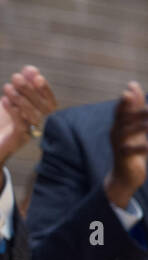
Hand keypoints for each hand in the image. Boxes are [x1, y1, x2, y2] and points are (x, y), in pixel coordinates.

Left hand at [0, 66, 57, 182]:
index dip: (45, 89)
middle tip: (16, 77)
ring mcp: (26, 136)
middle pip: (43, 109)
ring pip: (32, 117)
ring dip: (21, 100)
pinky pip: (20, 128)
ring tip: (6, 86)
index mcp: (37, 117)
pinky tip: (3, 101)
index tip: (36, 75)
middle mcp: (36, 127)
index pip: (50, 103)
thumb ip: (21, 87)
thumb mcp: (9, 102)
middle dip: (30, 91)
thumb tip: (31, 69)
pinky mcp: (14, 143)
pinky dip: (13, 113)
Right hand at [106, 81, 147, 208]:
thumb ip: (134, 107)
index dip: (125, 101)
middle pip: (123, 119)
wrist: (125, 175)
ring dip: (139, 127)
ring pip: (126, 134)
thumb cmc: (132, 147)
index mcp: (118, 125)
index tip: (129, 90)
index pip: (120, 109)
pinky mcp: (123, 158)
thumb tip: (132, 84)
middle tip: (147, 107)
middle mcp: (115, 133)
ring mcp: (118, 146)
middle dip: (134, 111)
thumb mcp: (134, 127)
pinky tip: (147, 146)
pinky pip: (131, 151)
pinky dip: (141, 148)